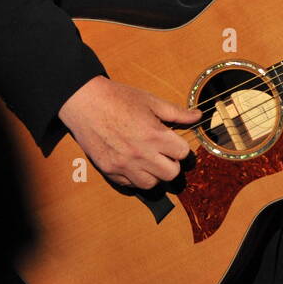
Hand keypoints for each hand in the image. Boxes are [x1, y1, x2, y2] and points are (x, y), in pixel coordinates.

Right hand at [58, 76, 200, 189]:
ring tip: (150, 160)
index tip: (176, 144)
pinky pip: (130, 185)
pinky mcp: (109, 170)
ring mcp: (124, 165)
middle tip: (165, 154)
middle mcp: (140, 154)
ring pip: (151, 184)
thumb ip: (177, 113)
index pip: (183, 154)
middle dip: (172, 164)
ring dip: (154, 174)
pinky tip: (134, 163)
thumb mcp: (151, 101)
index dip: (182, 148)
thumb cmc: (118, 98)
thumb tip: (198, 116)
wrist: (84, 102)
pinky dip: (135, 178)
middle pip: (171, 174)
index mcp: (154, 135)